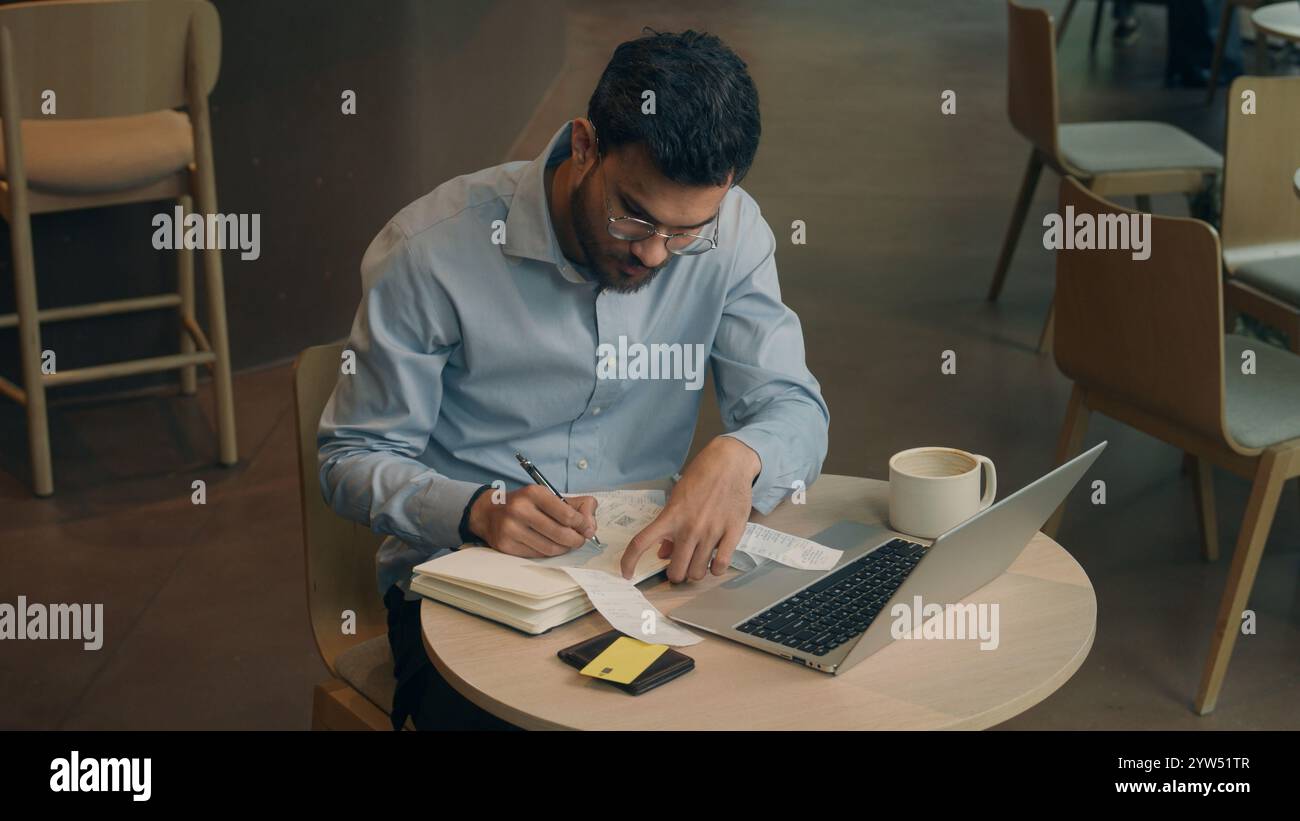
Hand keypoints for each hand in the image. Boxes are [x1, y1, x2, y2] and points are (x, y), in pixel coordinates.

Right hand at [468, 485, 598, 557]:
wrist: (490, 512)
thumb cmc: (526, 504)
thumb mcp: (549, 496)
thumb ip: (576, 505)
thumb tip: (590, 525)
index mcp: (534, 493)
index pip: (567, 515)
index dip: (582, 525)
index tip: (586, 528)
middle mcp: (520, 510)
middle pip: (560, 534)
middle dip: (576, 540)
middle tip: (580, 540)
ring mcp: (511, 529)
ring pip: (549, 548)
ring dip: (564, 549)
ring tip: (567, 544)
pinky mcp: (506, 546)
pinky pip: (536, 555)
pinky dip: (548, 554)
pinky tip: (550, 546)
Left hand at [620, 436, 760, 581]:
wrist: (729, 463)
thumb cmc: (701, 477)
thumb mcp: (677, 498)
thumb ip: (669, 528)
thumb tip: (663, 554)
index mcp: (670, 517)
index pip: (641, 543)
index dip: (629, 562)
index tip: (627, 573)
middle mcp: (689, 528)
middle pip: (675, 572)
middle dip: (675, 574)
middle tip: (679, 566)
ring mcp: (711, 532)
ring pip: (697, 573)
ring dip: (696, 572)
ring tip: (698, 562)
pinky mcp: (732, 533)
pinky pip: (720, 566)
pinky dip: (715, 569)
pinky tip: (715, 562)